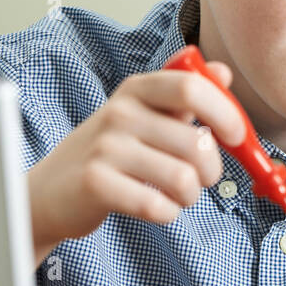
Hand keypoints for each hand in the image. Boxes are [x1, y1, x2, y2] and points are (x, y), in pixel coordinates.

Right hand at [28, 63, 244, 264]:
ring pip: (183, 179)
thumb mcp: (143, 114)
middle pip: (197, 142)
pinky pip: (157, 206)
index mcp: (138, 89)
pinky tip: (157, 208)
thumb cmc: (108, 151)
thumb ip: (184, 95)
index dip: (226, 114)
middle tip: (201, 179)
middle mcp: (120, 112)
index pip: (193, 88)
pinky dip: (167, 213)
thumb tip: (224, 72)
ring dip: (190, 196)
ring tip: (177, 195)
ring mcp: (105, 148)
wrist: (50, 190)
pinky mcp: (96, 184)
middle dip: (212, 170)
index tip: (236, 136)